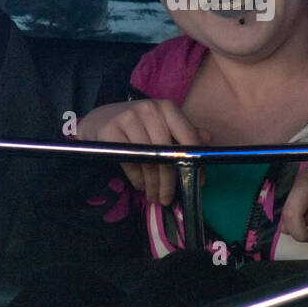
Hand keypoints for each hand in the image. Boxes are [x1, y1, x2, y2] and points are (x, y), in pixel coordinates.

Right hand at [77, 99, 208, 206]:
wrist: (98, 119)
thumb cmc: (136, 125)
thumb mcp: (160, 124)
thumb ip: (183, 132)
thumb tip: (208, 139)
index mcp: (166, 107)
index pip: (187, 137)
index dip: (193, 163)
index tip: (196, 182)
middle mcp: (149, 109)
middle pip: (166, 154)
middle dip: (170, 182)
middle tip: (169, 199)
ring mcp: (128, 118)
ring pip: (149, 160)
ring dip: (153, 184)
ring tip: (155, 196)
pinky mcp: (110, 131)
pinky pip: (130, 162)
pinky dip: (137, 178)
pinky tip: (140, 185)